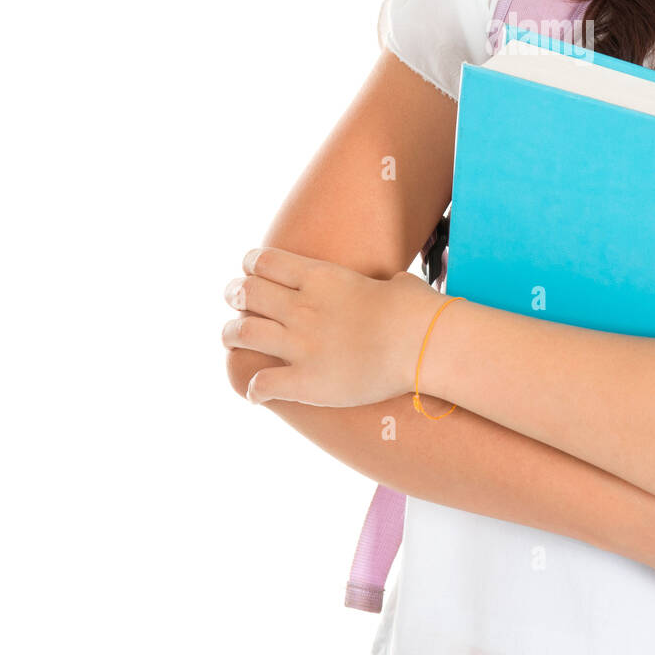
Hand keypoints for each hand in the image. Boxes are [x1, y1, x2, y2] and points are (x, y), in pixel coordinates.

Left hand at [220, 246, 442, 407]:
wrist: (424, 344)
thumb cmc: (418, 312)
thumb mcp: (398, 284)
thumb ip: (387, 284)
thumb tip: (397, 285)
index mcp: (321, 277)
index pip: (265, 262)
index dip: (251, 266)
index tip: (250, 272)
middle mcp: (303, 307)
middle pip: (247, 292)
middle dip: (236, 295)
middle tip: (236, 301)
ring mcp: (300, 345)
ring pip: (242, 333)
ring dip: (231, 336)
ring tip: (231, 339)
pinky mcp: (305, 381)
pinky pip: (262, 384)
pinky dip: (255, 388)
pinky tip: (257, 393)